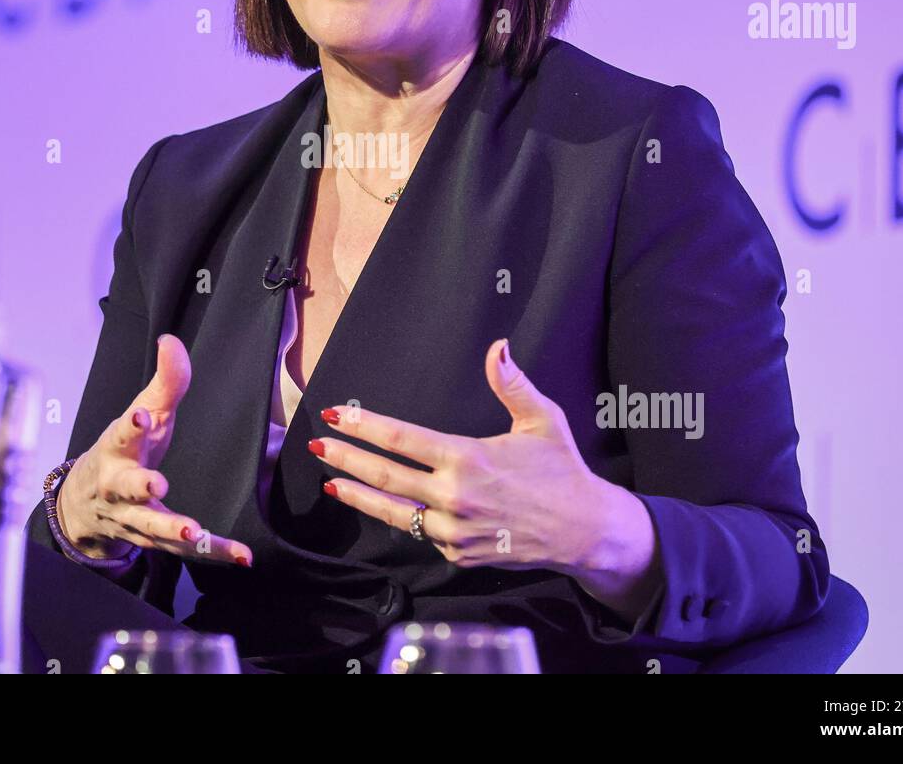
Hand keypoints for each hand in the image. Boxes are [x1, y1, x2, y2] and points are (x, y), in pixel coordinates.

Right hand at [57, 334, 252, 566]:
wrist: (85, 504)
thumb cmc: (124, 449)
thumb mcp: (143, 412)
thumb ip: (164, 381)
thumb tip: (172, 340)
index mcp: (118, 449)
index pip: (121, 435)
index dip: (130, 426)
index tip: (139, 417)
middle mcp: (119, 487)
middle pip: (127, 489)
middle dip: (140, 487)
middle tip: (156, 484)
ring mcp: (133, 518)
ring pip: (152, 528)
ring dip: (173, 531)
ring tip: (194, 532)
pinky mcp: (152, 541)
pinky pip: (182, 550)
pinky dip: (212, 553)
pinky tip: (242, 557)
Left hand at [310, 339, 655, 595]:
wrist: (585, 531)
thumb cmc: (562, 470)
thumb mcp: (542, 420)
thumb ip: (512, 384)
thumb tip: (498, 346)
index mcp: (469, 459)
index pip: (402, 439)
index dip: (365, 426)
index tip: (337, 415)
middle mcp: (455, 497)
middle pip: (386, 476)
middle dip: (347, 458)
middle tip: (317, 445)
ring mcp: (454, 532)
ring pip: (394, 513)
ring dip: (360, 495)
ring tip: (332, 480)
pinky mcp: (458, 555)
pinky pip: (421, 534)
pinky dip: (400, 518)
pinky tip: (383, 504)